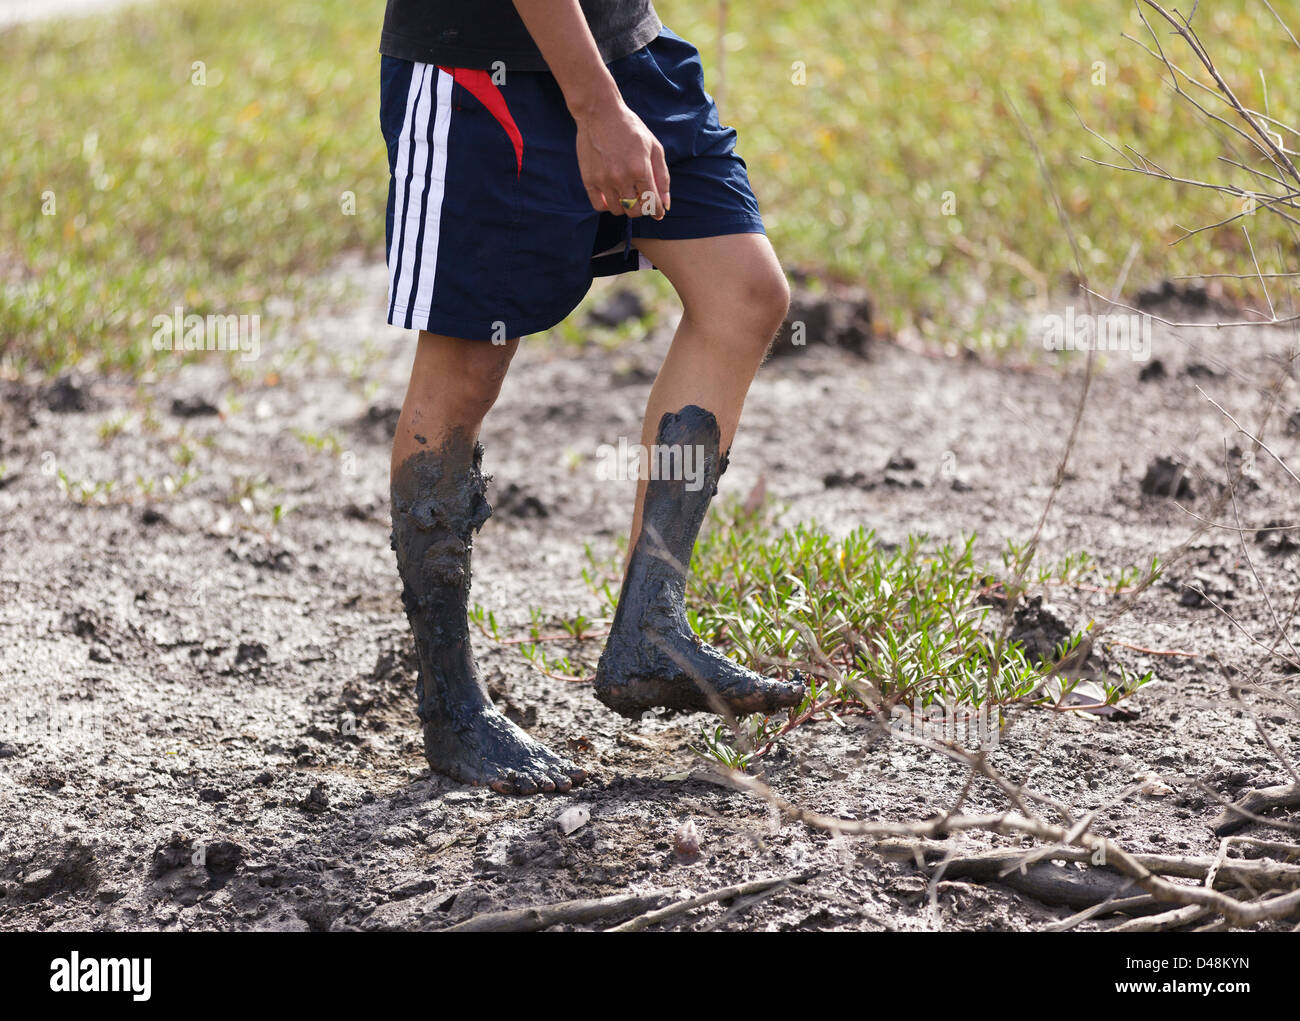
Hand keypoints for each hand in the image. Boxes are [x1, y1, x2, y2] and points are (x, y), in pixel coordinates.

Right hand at [573, 99, 669, 219]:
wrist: (599, 112)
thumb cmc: (630, 128)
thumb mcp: (653, 147)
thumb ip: (662, 177)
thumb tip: (666, 204)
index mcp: (640, 169)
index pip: (652, 203)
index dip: (657, 210)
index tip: (658, 211)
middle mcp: (621, 177)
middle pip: (635, 211)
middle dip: (642, 209)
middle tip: (641, 198)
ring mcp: (603, 180)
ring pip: (617, 210)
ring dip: (625, 207)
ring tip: (626, 193)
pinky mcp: (589, 179)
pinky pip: (599, 206)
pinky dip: (607, 205)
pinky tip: (612, 195)